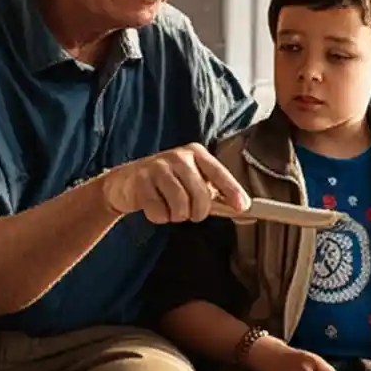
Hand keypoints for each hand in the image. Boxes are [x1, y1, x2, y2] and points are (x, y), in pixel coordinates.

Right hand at [101, 143, 249, 223]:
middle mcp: (179, 156)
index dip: (232, 190)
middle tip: (190, 213)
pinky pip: (159, 213)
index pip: (219, 172)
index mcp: (196, 153)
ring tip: (170, 208)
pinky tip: (154, 206)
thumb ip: (216, 195)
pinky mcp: (141, 181)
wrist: (126, 182)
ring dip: (177, 216)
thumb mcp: (192, 183)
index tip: (242, 207)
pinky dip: (159, 217)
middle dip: (198, 213)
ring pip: (180, 206)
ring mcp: (158, 167)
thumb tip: (244, 210)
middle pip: (201, 195)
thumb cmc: (167, 184)